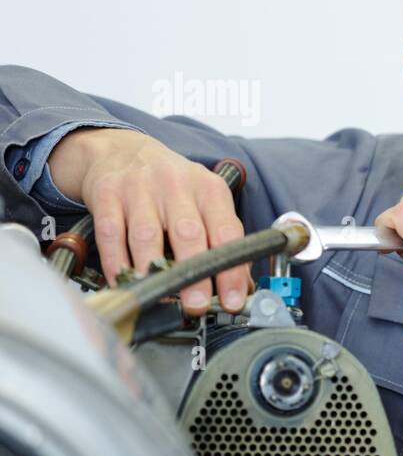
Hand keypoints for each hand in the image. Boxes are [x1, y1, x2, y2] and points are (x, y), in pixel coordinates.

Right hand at [66, 128, 252, 316]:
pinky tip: (125, 283)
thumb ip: (222, 240)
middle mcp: (177, 186)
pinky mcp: (107, 195)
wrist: (123, 151)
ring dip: (153, 272)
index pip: (228, 233)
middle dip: (194, 275)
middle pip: (188, 234)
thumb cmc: (172, 186)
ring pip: (148, 237)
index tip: (232, 300)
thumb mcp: (204, 201)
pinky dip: (117, 264)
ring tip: (161, 297)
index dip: (232, 269)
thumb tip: (242, 288)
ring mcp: (140, 189)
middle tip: (196, 305)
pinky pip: (111, 235)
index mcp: (209, 190)